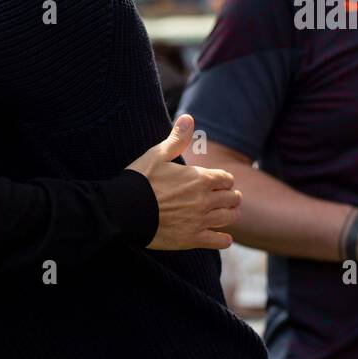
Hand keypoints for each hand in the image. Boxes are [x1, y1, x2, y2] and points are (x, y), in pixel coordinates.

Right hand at [126, 114, 240, 249]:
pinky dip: (224, 239)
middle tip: (228, 198)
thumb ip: (177, 138)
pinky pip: (218, 241)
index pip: (227, 179)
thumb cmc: (140, 180)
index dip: (224, 179)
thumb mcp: (157, 155)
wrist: (124, 210)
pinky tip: (222, 237)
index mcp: (200, 179)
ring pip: (230, 219)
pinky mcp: (191, 239)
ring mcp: (199, 221)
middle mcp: (204, 200)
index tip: (219, 182)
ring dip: (231, 215)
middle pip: (233, 198)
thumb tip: (188, 117)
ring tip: (227, 214)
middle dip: (231, 197)